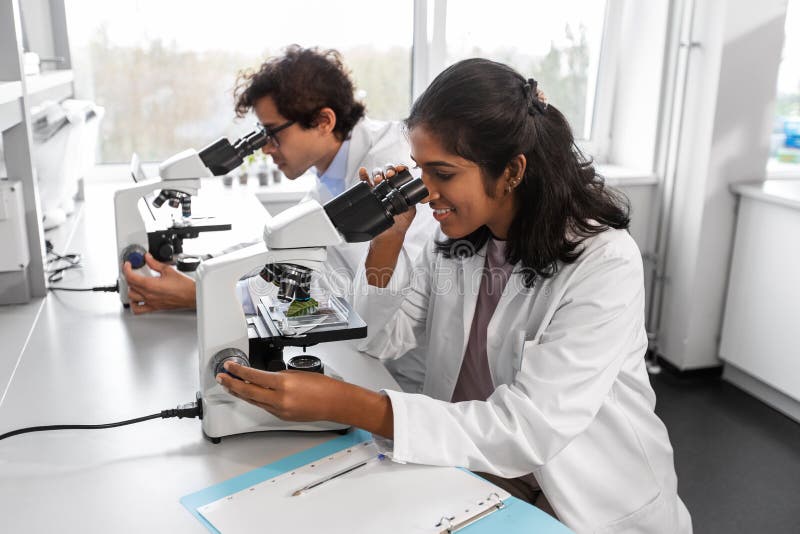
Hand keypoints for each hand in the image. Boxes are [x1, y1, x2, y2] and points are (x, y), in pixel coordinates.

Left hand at [122, 253, 196, 313]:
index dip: (126, 269)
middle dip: (129, 276)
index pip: (131, 277)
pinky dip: (134, 305)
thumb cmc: (184, 286)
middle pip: (130, 286)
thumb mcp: (168, 270)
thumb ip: (155, 264)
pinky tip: (137, 299)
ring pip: (131, 297)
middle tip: (133, 271)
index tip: (128, 265)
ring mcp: (151, 302)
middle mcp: (148, 295)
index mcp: (150, 285)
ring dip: (131, 289)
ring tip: (134, 284)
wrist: (192, 295)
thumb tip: (148, 258)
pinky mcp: (155, 307)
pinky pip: (138, 310)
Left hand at [217, 362, 342, 421]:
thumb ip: (278, 376)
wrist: (334, 402)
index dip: (238, 371)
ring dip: (241, 393)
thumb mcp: (297, 374)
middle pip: (248, 392)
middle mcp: (279, 398)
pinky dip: (255, 400)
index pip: (253, 376)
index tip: (229, 367)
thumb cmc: (322, 386)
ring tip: (230, 387)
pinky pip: (264, 407)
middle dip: (232, 384)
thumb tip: (264, 378)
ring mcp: (280, 410)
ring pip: (254, 401)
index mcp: (283, 383)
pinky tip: (250, 395)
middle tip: (222, 378)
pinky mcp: (282, 417)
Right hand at [358, 164, 416, 237]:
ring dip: (377, 173)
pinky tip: (363, 171)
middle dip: (389, 169)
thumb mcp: (412, 209)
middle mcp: (389, 185)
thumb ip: (418, 199)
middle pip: (388, 170)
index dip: (401, 168)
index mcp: (400, 186)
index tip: (401, 169)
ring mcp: (378, 188)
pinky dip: (363, 175)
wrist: (389, 234)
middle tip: (390, 175)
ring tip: (379, 179)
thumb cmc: (401, 221)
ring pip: (377, 174)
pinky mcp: (369, 193)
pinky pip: (364, 182)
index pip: (400, 172)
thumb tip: (434, 195)